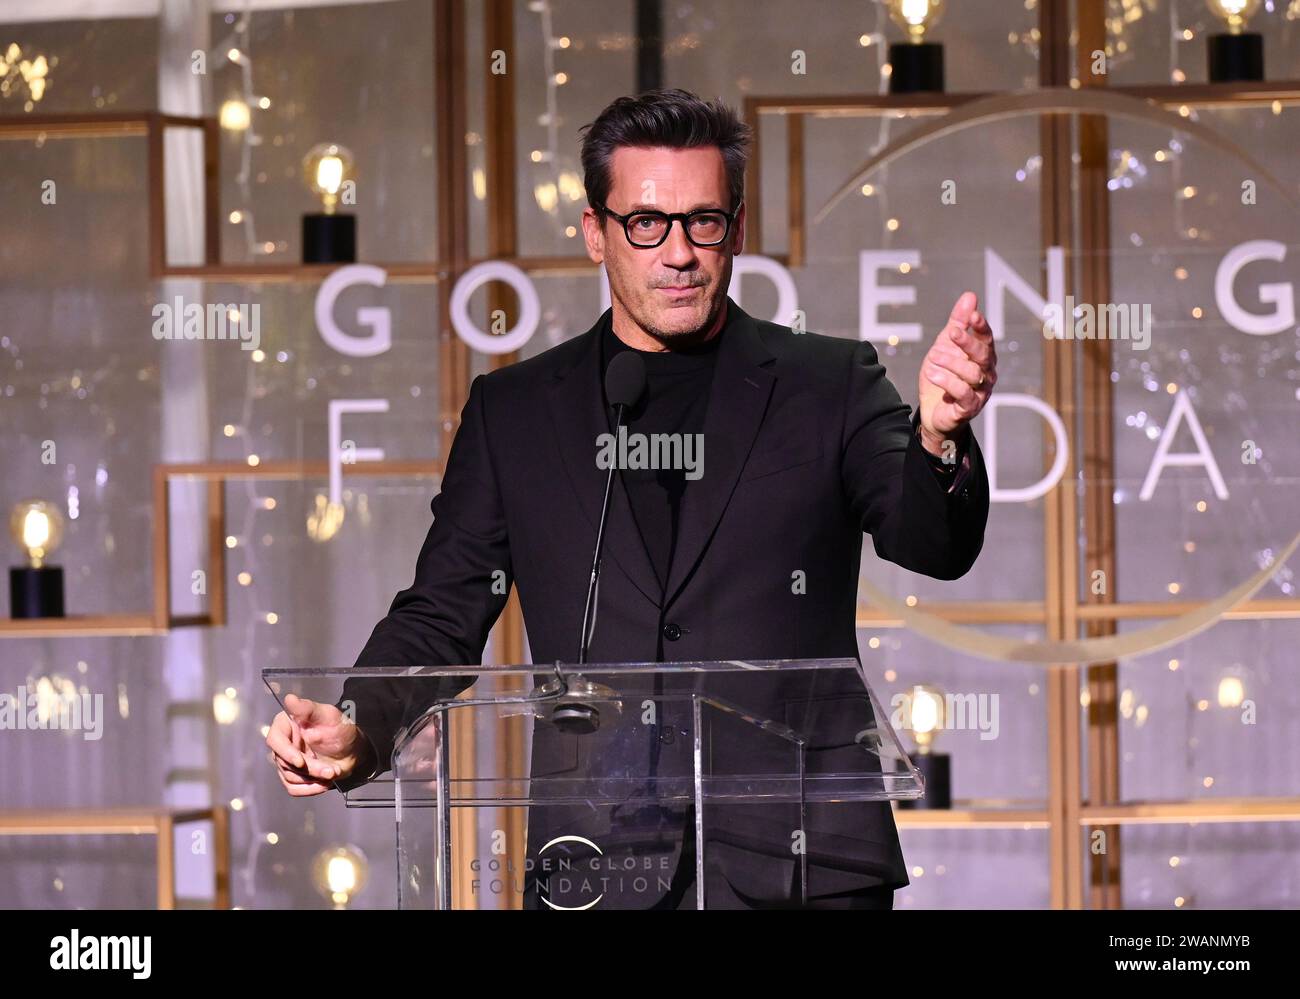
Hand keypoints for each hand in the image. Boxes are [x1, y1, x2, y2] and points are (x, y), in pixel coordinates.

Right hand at [266, 693, 367, 796]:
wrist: (352, 749)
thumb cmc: (341, 729)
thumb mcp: (328, 716)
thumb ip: (308, 709)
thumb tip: (290, 699)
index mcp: (286, 725)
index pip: (274, 739)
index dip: (285, 752)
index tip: (301, 761)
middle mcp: (283, 743)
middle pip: (284, 762)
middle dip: (310, 769)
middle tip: (331, 770)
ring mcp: (287, 761)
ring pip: (290, 777)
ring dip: (313, 779)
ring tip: (333, 772)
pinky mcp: (293, 776)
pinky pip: (293, 788)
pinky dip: (310, 789)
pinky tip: (324, 783)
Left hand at [918, 290, 996, 450]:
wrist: (932, 410)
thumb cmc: (943, 376)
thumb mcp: (945, 345)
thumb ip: (957, 322)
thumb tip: (970, 296)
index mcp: (983, 356)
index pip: (987, 338)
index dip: (980, 326)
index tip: (971, 315)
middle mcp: (987, 373)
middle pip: (984, 355)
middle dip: (968, 342)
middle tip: (951, 332)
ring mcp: (980, 391)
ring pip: (973, 373)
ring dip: (951, 363)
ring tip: (933, 357)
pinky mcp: (969, 407)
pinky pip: (963, 393)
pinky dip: (947, 381)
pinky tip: (932, 373)